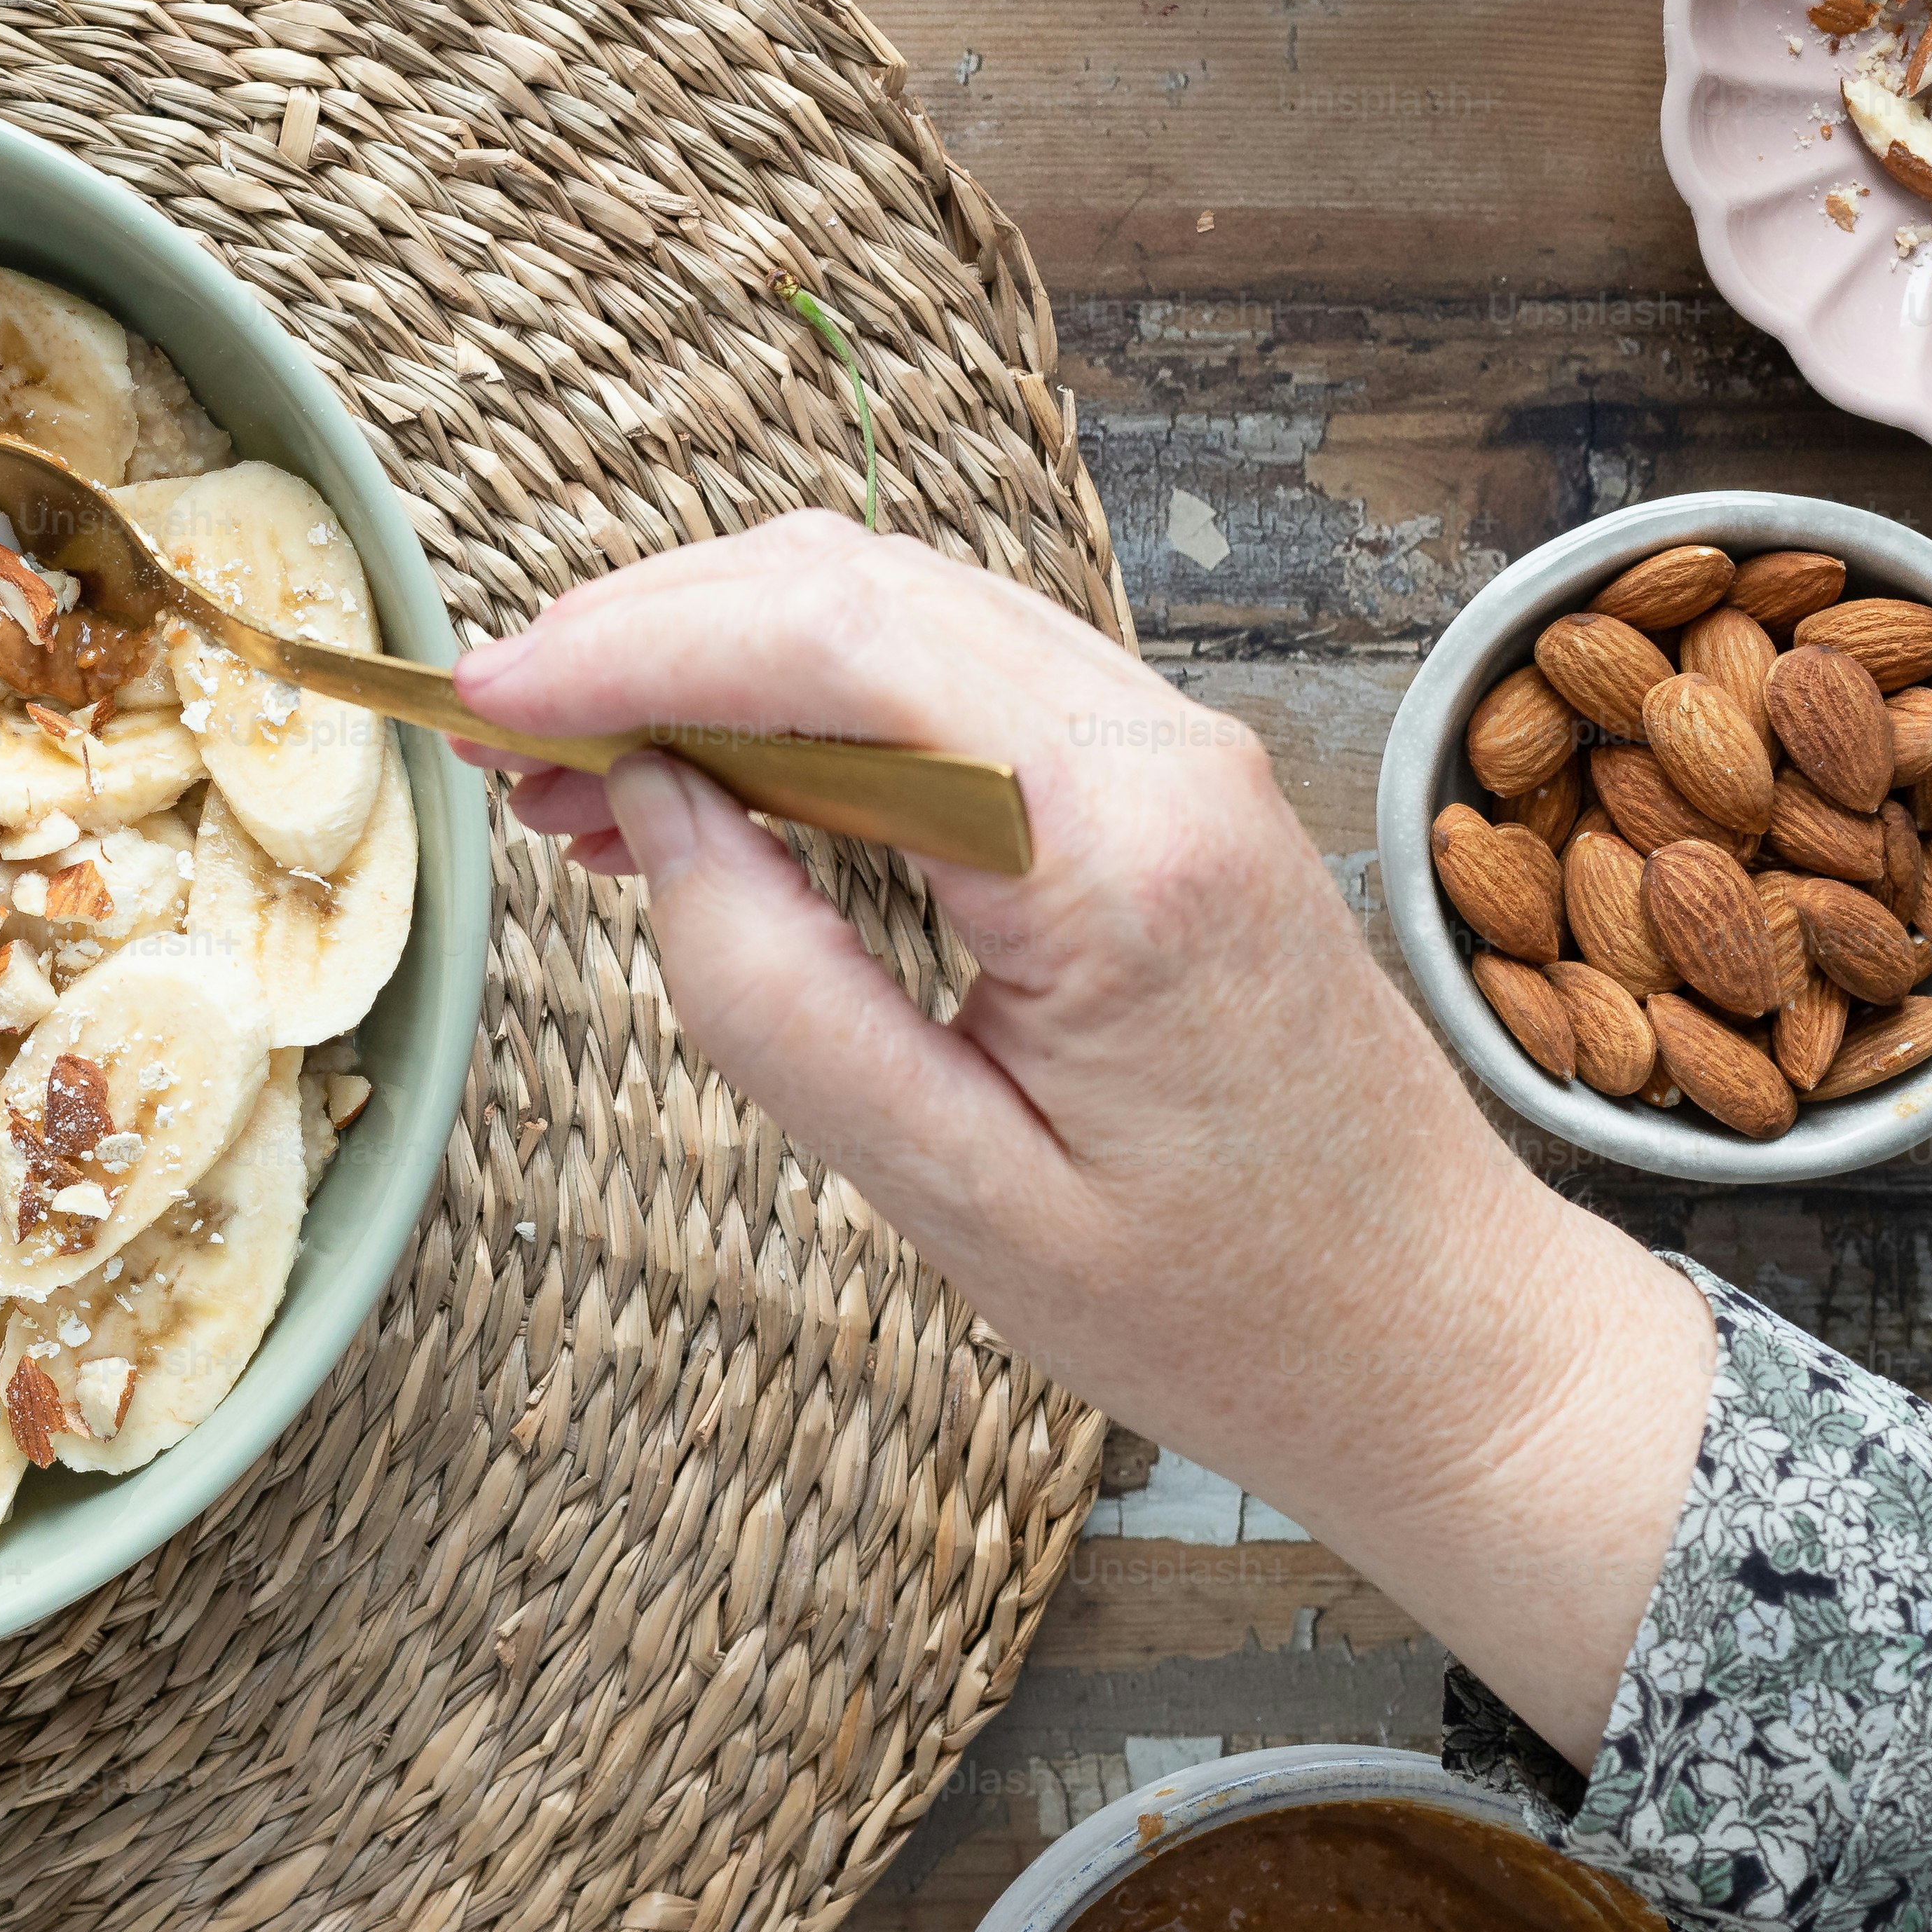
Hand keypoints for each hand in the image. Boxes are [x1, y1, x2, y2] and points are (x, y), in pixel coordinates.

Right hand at [450, 512, 1709, 1761]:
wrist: (1450, 1346)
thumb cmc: (1228, 1311)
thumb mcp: (956, 1193)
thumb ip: (776, 992)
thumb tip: (649, 804)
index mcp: (1119, 846)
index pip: (832, 644)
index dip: (628, 647)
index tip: (481, 702)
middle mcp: (1158, 747)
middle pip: (853, 586)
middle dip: (645, 633)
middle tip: (494, 735)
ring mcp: (1169, 746)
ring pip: (892, 610)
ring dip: (712, 660)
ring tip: (571, 777)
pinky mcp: (1156, 781)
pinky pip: (946, 682)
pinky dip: (798, 705)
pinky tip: (703, 790)